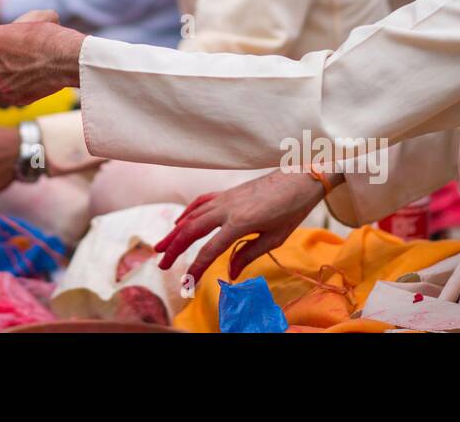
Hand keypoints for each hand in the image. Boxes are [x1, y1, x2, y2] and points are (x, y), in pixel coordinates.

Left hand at [0, 15, 82, 105]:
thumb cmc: (51, 36)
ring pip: (6, 78)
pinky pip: (16, 92)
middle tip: (30, 56)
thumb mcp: (34, 18)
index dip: (11, 40)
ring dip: (17, 75)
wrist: (66, 59)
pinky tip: (38, 80)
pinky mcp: (11, 97)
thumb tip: (26, 30)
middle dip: (10, 59)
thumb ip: (22, 24)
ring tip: (37, 68)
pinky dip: (25, 88)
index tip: (23, 41)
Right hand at [153, 171, 326, 283]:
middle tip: (162, 264)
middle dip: (174, 248)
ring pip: (192, 216)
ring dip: (175, 232)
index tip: (186, 281)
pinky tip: (179, 221)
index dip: (196, 267)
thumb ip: (249, 253)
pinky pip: (201, 202)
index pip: (210, 249)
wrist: (299, 178)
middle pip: (192, 230)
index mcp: (240, 222)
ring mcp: (224, 198)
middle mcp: (226, 209)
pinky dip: (187, 212)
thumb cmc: (291, 209)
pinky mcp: (227, 193)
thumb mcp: (275, 237)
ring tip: (161, 246)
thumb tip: (231, 272)